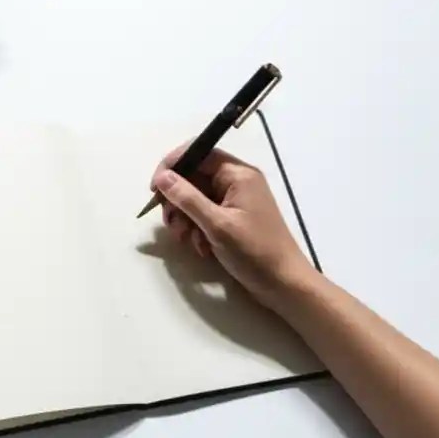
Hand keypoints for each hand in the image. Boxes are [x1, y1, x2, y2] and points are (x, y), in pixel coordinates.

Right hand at [150, 144, 318, 310]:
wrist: (284, 284)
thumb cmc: (254, 250)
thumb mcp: (216, 224)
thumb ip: (187, 198)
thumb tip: (162, 176)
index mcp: (238, 174)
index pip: (199, 153)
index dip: (173, 166)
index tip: (154, 189)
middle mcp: (237, 182)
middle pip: (194, 177)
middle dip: (177, 200)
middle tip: (170, 222)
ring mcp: (235, 201)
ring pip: (196, 198)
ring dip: (184, 218)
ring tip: (185, 239)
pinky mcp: (233, 219)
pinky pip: (205, 214)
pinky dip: (196, 229)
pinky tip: (200, 246)